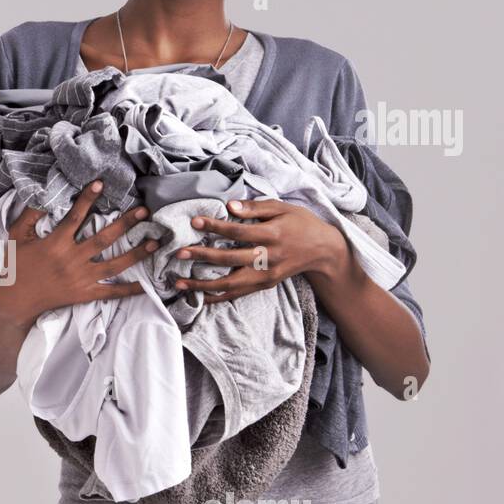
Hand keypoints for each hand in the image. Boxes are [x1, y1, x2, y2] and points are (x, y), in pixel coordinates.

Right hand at [0, 181, 158, 328]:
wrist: (14, 302)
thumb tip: (43, 195)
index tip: (101, 183)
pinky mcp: (85, 294)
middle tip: (145, 211)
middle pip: (104, 238)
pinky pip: (111, 292)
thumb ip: (30, 215)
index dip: (88, 198)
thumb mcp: (16, 237)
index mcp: (56, 243)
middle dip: (126, 224)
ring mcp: (81, 278)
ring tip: (155, 242)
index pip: (76, 216)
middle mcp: (72, 259)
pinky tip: (147, 285)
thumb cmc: (15, 268)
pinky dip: (130, 290)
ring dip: (137, 253)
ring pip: (115, 264)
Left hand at [171, 199, 346, 302]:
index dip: (216, 227)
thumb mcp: (283, 208)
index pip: (239, 232)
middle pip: (231, 259)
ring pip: (231, 284)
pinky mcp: (265, 285)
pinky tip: (199, 297)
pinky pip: (238, 294)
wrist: (324, 250)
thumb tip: (230, 205)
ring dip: (204, 285)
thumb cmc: (301, 224)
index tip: (194, 222)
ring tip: (180, 283)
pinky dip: (217, 297)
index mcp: (273, 235)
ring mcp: (267, 275)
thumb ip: (256, 207)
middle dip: (203, 257)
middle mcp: (269, 258)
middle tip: (179, 254)